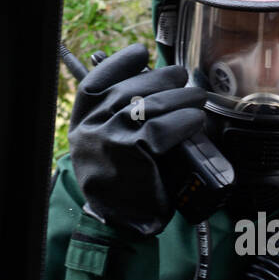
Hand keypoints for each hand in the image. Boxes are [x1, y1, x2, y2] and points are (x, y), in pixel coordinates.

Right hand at [68, 45, 207, 236]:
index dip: (119, 64)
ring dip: (180, 97)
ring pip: (150, 104)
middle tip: (182, 77)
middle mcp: (91, 128)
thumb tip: (157, 90)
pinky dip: (184, 120)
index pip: (96, 82)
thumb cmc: (123, 187)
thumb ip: (120, 121)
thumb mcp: (108, 149)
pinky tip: (195, 120)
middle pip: (128, 89)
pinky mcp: (132, 151)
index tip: (140, 53)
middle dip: (160, 78)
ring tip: (197, 98)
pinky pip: (163, 126)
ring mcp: (110, 138)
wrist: (121, 226)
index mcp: (82, 124)